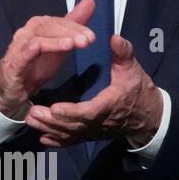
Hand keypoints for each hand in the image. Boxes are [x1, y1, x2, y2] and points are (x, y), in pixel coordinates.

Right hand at [0, 0, 96, 116]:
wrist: (11, 91)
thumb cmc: (34, 66)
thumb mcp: (59, 46)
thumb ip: (72, 25)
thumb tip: (90, 2)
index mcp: (36, 28)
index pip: (56, 21)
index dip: (75, 26)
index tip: (92, 35)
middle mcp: (26, 33)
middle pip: (48, 26)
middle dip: (70, 31)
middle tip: (89, 39)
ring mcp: (18, 48)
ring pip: (39, 37)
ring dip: (59, 39)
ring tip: (77, 44)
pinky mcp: (14, 64)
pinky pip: (28, 52)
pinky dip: (43, 47)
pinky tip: (58, 48)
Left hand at [24, 35, 163, 146]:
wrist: (149, 117)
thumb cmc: (138, 90)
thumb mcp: (133, 70)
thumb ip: (123, 54)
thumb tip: (114, 37)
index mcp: (108, 106)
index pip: (88, 112)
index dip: (71, 112)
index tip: (55, 108)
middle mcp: (99, 123)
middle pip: (73, 126)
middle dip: (52, 121)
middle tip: (32, 112)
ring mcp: (93, 131)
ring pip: (69, 134)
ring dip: (49, 129)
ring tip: (30, 120)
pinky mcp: (90, 135)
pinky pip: (73, 141)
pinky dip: (57, 142)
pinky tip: (43, 139)